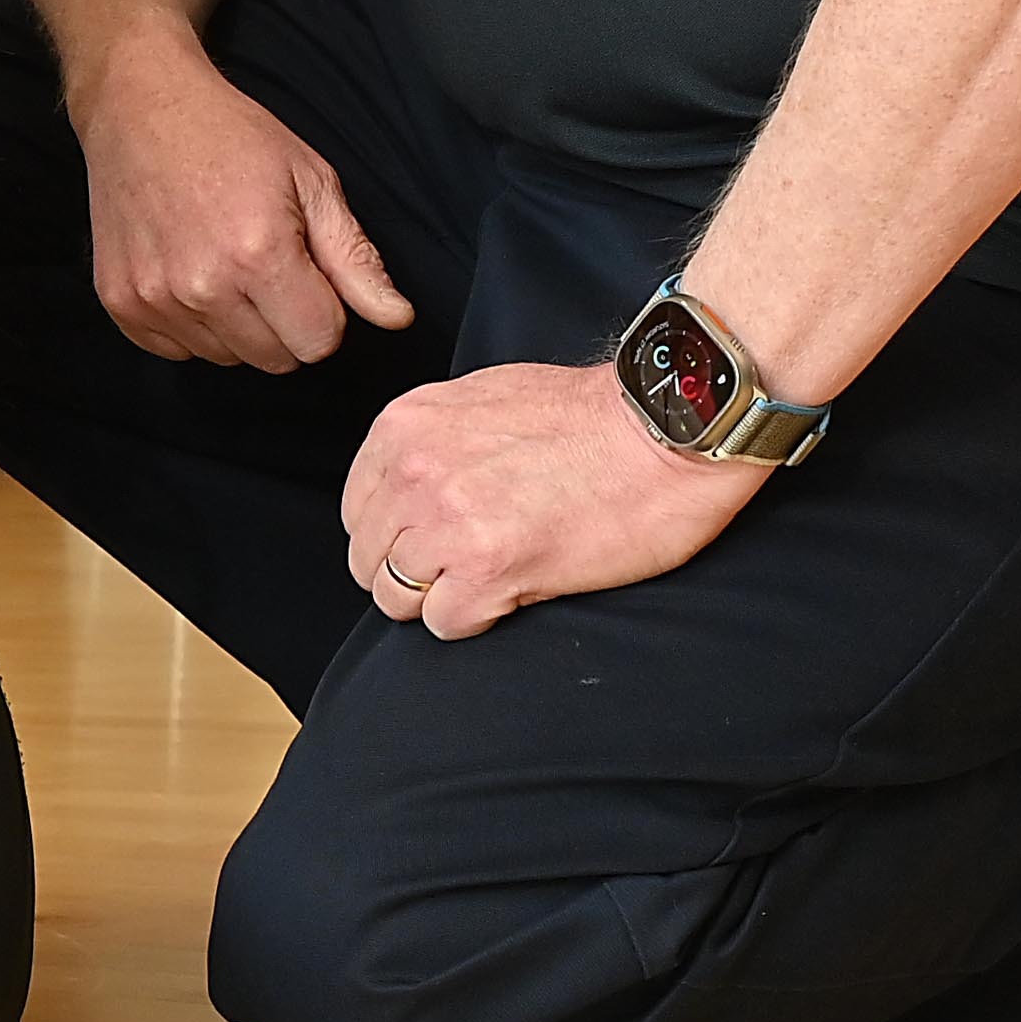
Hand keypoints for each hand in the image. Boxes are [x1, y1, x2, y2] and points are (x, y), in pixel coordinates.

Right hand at [76, 33, 416, 370]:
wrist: (141, 106)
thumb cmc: (230, 136)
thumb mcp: (312, 182)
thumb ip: (356, 259)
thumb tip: (396, 317)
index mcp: (258, 253)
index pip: (319, 342)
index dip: (324, 310)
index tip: (305, 271)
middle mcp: (202, 285)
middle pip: (274, 359)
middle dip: (283, 322)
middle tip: (265, 263)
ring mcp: (154, 298)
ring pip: (226, 358)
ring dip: (236, 325)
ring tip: (222, 261)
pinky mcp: (121, 303)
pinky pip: (177, 351)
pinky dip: (190, 325)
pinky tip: (188, 272)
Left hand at [343, 362, 765, 639]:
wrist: (662, 427)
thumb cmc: (590, 413)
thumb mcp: (484, 398)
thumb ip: (435, 440)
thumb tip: (412, 483)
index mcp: (405, 427)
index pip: (358, 509)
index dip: (393, 534)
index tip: (430, 540)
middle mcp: (414, 474)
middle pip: (368, 558)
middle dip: (408, 572)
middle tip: (460, 570)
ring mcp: (447, 523)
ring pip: (397, 597)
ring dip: (439, 599)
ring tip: (489, 581)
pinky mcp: (489, 569)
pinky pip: (445, 623)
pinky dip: (474, 620)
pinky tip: (510, 595)